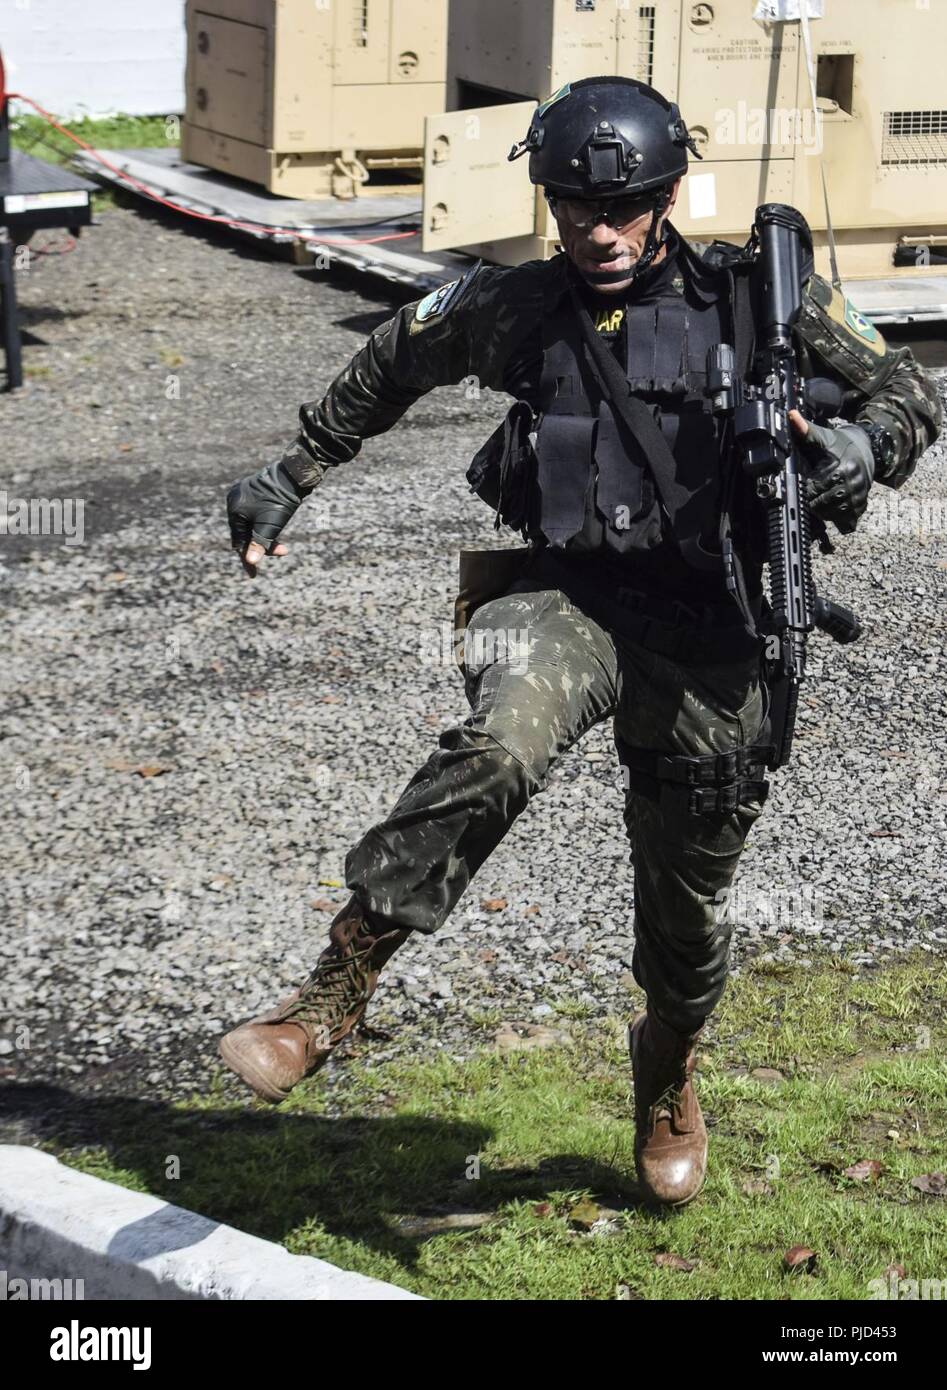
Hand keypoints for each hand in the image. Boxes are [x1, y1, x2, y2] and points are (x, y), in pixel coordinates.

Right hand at [227, 460, 306, 577]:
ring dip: (266, 536)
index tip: (253, 574)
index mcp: (234, 509)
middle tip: (282, 551)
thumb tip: (250, 562)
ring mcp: (242, 495)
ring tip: (283, 544)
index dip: (247, 558)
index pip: (239, 541)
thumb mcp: (270, 526)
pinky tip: (275, 531)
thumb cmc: (281, 501)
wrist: (293, 475)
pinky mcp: (251, 491)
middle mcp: (234, 501)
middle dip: (262, 545)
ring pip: (251, 524)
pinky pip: (254, 514)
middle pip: (245, 533)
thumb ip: (259, 543)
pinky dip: (264, 525)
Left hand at [789, 410, 873, 533]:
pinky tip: (832, 507)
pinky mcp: (862, 505)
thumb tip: (791, 416)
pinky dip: (836, 518)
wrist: (867, 449)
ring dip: (822, 512)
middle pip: (823, 504)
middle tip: (807, 495)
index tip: (801, 486)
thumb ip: (805, 431)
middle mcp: (853, 483)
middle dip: (812, 502)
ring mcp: (859, 496)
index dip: (805, 489)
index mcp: (841, 467)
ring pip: (833, 515)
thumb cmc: (840, 445)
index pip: (815, 488)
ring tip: (818, 500)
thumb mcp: (823, 437)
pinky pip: (846, 521)